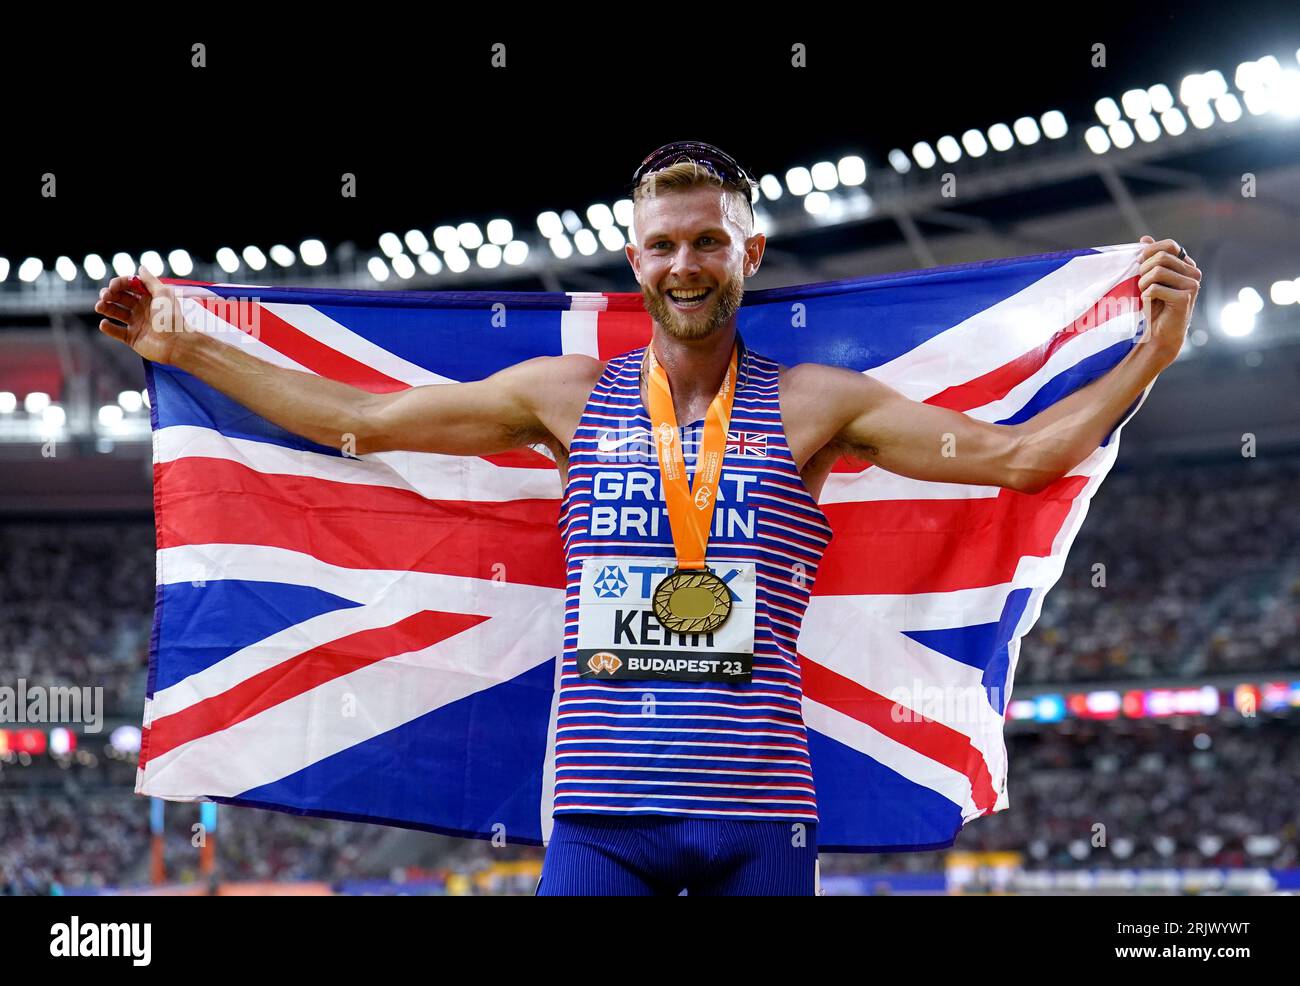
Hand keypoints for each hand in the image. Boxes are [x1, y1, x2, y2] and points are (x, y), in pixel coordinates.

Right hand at [93, 265, 193, 365]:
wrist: (177, 343)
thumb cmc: (172, 318)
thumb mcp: (163, 294)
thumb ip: (150, 281)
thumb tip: (141, 267)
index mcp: (149, 297)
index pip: (129, 286)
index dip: (119, 283)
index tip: (113, 286)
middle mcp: (141, 309)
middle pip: (119, 298)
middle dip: (109, 294)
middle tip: (105, 296)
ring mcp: (136, 323)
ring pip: (115, 312)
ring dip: (105, 308)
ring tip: (99, 306)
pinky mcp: (132, 338)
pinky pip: (116, 331)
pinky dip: (108, 328)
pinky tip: (104, 323)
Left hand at [1138, 235, 1200, 366]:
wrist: (1160, 332)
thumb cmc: (1155, 305)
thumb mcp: (1150, 278)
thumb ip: (1151, 258)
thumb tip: (1145, 238)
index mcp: (1187, 265)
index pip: (1170, 245)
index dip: (1150, 250)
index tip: (1140, 262)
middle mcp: (1193, 273)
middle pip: (1162, 257)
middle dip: (1143, 269)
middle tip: (1140, 283)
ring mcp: (1192, 285)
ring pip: (1158, 271)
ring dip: (1143, 283)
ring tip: (1144, 293)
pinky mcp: (1185, 298)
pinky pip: (1156, 288)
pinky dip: (1146, 295)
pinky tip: (1149, 302)